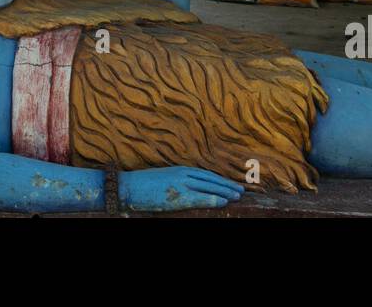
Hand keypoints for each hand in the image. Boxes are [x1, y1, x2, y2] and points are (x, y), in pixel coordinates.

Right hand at [118, 166, 244, 211]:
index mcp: (181, 169)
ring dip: (225, 191)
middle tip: (241, 189)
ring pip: (209, 187)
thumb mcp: (165, 178)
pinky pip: (200, 198)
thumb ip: (178, 180)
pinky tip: (223, 201)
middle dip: (227, 184)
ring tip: (237, 195)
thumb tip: (189, 187)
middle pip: (211, 179)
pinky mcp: (178, 196)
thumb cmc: (144, 185)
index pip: (206, 174)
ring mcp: (182, 185)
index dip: (220, 179)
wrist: (129, 187)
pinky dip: (213, 199)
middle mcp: (184, 174)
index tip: (231, 183)